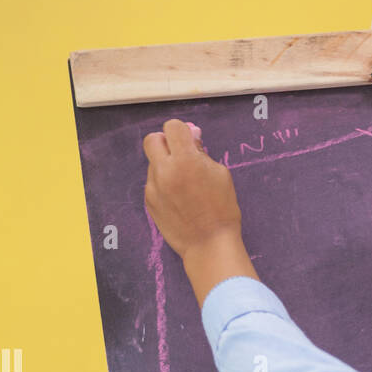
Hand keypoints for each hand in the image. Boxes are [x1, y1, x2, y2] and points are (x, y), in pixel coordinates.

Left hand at [143, 119, 257, 304]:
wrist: (210, 244)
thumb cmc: (222, 210)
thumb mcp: (220, 175)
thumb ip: (202, 152)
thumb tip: (192, 135)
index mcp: (185, 160)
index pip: (172, 127)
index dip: (182, 131)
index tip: (189, 141)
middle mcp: (165, 170)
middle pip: (152, 140)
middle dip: (166, 143)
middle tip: (179, 155)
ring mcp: (153, 187)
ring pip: (153, 163)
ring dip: (165, 166)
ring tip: (184, 185)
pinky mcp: (149, 202)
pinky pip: (153, 183)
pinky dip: (163, 184)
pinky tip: (178, 199)